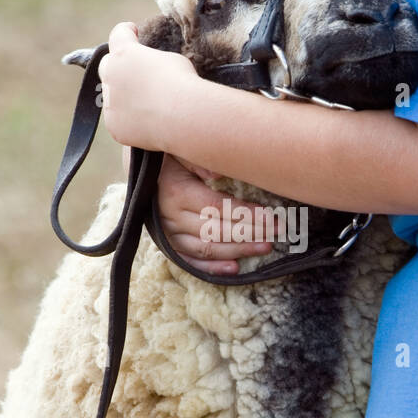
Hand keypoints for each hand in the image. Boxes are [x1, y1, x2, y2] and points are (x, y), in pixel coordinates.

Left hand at [98, 22, 198, 150]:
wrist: (184, 116)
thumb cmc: (182, 83)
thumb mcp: (170, 60)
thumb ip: (152, 61)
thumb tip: (149, 71)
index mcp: (125, 53)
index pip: (118, 34)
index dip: (126, 31)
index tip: (132, 31)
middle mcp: (111, 75)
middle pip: (108, 66)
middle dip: (119, 66)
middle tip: (136, 73)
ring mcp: (110, 103)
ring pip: (112, 96)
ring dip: (124, 95)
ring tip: (148, 103)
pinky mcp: (114, 126)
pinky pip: (118, 120)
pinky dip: (128, 119)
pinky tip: (147, 120)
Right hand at [156, 154, 273, 274]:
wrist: (140, 170)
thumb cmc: (167, 156)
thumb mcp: (179, 149)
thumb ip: (198, 158)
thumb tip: (217, 173)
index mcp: (176, 192)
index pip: (218, 207)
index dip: (246, 214)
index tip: (272, 218)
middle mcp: (170, 217)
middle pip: (216, 230)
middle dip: (249, 233)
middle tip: (276, 233)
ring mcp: (168, 234)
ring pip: (206, 248)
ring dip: (237, 251)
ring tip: (264, 248)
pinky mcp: (168, 245)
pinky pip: (190, 261)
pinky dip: (212, 268)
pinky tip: (235, 269)